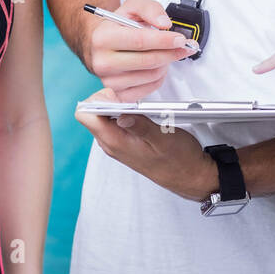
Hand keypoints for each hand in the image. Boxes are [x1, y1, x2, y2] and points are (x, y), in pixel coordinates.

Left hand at [75, 87, 212, 200]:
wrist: (189, 176)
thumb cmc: (179, 159)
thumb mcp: (164, 139)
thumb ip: (141, 126)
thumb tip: (120, 115)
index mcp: (115, 142)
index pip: (86, 115)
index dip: (98, 99)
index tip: (119, 97)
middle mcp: (111, 144)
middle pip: (91, 113)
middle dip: (107, 100)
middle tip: (131, 100)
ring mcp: (116, 144)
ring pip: (102, 117)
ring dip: (116, 106)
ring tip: (138, 107)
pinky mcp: (124, 142)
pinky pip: (113, 122)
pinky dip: (123, 113)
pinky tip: (141, 114)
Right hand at [85, 0, 196, 100]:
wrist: (98, 44)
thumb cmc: (115, 26)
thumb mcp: (131, 7)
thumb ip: (149, 8)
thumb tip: (164, 23)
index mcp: (103, 38)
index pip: (140, 41)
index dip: (164, 40)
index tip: (180, 39)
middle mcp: (103, 62)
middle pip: (148, 60)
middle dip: (171, 52)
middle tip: (183, 46)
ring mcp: (109, 81)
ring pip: (152, 75)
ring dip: (165, 63)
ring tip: (164, 53)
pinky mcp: (118, 94)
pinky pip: (149, 88)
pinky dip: (159, 77)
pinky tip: (157, 66)